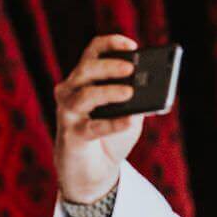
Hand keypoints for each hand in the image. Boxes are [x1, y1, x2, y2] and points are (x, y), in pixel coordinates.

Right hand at [54, 34, 143, 202]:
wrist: (93, 172)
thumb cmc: (111, 138)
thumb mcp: (129, 117)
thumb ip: (137, 104)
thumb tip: (148, 93)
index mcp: (84, 80)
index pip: (92, 52)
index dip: (110, 44)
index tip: (132, 44)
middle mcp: (71, 91)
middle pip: (86, 69)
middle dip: (109, 66)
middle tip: (131, 67)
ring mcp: (68, 113)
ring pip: (85, 95)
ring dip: (109, 92)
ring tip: (130, 92)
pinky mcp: (72, 136)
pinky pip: (93, 127)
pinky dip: (113, 123)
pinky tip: (130, 120)